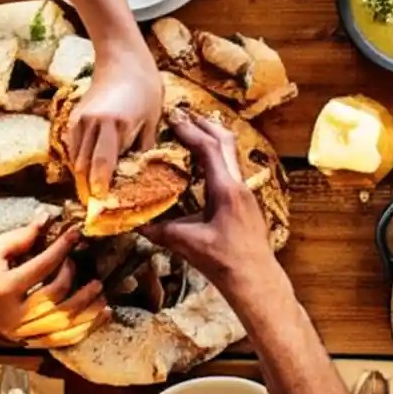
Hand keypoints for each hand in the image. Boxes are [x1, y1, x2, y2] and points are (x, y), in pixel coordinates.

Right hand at [0, 224, 107, 346]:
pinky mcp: (20, 340)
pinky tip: (96, 319)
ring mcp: (17, 332)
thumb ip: (23, 236)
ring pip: (62, 326)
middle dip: (77, 282)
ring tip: (102, 295)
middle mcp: (12, 316)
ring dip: (87, 311)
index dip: (63, 248)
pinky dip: (79, 331)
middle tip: (90, 271)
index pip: (43, 266)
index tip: (76, 234)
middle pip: (57, 299)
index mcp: (4, 289)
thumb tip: (49, 218)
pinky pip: (56, 340)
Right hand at [66, 49, 161, 199]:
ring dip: (83, 179)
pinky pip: (72, 150)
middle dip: (90, 190)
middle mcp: (91, 124)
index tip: (104, 207)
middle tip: (99, 209)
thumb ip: (142, 149)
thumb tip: (139, 176)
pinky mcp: (73, 119)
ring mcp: (78, 121)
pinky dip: (79, 164)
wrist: (123, 60)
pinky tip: (90, 174)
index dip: (101, 190)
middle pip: (84, 168)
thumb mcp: (151, 121)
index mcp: (114, 125)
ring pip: (75, 161)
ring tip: (94, 195)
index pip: (103, 166)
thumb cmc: (145, 89)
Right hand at [141, 110, 277, 293]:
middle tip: (185, 113)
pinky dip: (218, 157)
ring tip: (195, 130)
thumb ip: (161, 231)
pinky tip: (205, 164)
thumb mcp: (188, 244)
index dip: (190, 131)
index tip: (173, 119)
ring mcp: (245, 193)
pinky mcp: (246, 203)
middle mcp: (239, 186)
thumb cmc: (226, 263)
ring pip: (231, 153)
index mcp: (226, 190)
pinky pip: (232, 169)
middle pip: (225, 141)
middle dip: (205, 124)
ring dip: (214, 138)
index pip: (208, 149)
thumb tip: (136, 224)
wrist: (256, 279)